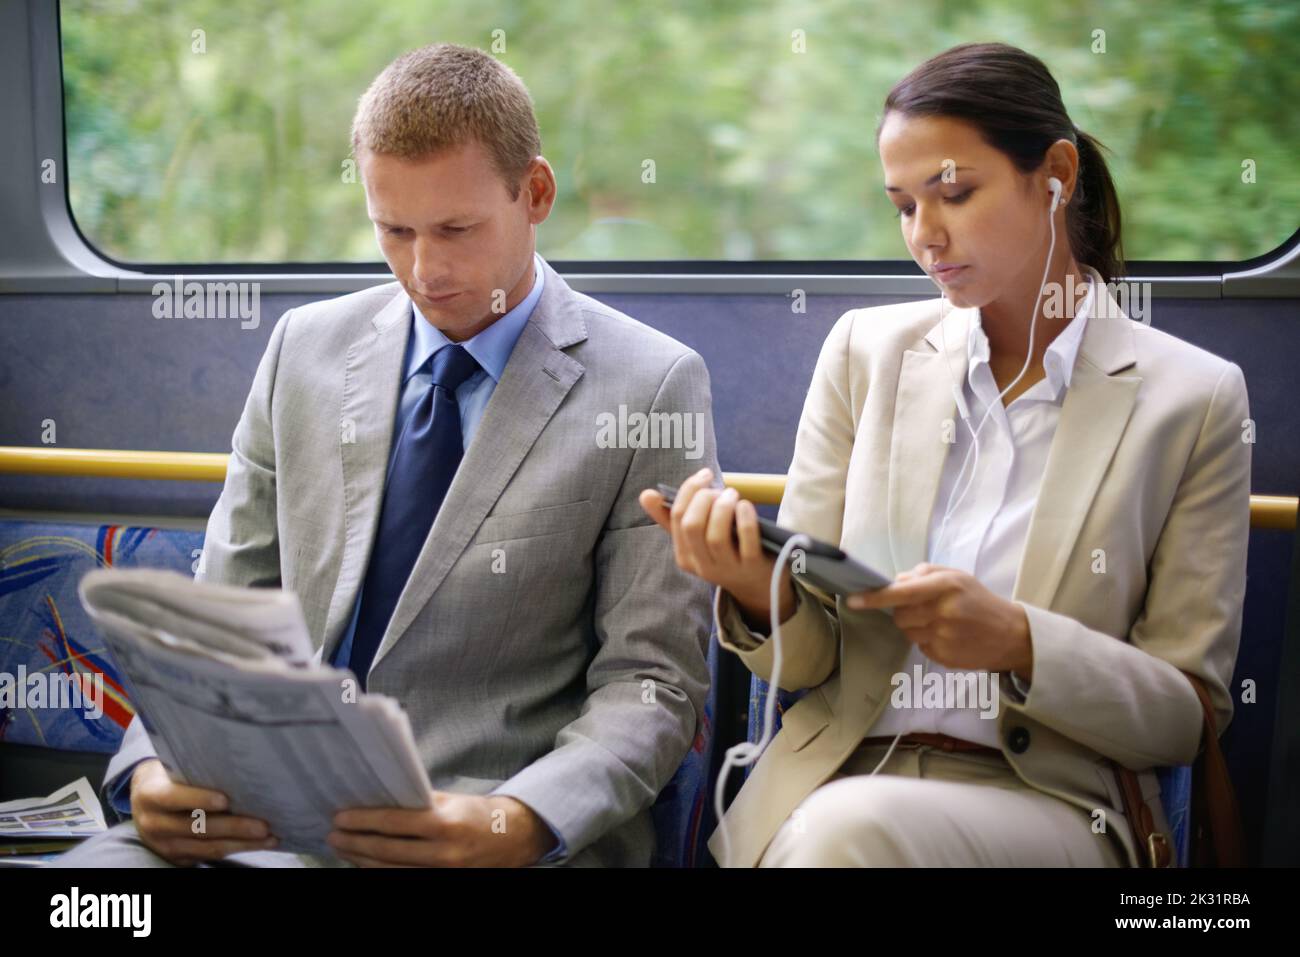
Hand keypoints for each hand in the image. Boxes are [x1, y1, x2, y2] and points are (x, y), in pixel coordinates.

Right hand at [129, 758, 277, 865]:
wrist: (142, 802)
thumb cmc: (168, 776)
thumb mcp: (170, 768)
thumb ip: (192, 768)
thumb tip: (237, 761)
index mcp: (151, 796)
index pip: (174, 798)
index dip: (199, 799)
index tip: (226, 800)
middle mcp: (154, 824)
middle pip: (198, 828)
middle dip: (234, 827)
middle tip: (263, 825)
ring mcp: (166, 845)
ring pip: (208, 847)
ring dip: (242, 844)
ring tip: (270, 837)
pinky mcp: (178, 858)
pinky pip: (211, 855)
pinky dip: (237, 849)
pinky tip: (259, 843)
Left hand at [327, 792, 554, 866]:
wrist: (513, 839)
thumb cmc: (479, 814)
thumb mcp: (451, 800)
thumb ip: (419, 802)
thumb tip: (381, 799)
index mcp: (445, 824)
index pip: (393, 822)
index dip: (363, 820)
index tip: (340, 817)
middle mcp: (442, 852)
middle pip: (386, 850)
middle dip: (354, 843)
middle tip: (333, 835)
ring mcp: (442, 873)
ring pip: (390, 870)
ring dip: (361, 860)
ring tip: (343, 849)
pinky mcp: (441, 882)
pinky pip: (403, 879)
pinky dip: (381, 871)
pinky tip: (366, 863)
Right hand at [638, 467, 793, 626]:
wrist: (757, 584)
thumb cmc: (725, 551)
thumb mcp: (697, 541)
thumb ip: (672, 518)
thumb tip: (645, 495)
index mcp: (684, 556)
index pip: (676, 517)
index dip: (689, 490)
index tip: (704, 475)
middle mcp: (702, 566)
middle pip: (692, 526)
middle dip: (704, 499)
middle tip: (719, 490)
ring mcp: (728, 569)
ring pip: (716, 536)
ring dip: (724, 507)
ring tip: (733, 495)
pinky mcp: (752, 567)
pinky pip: (746, 540)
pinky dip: (745, 518)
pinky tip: (745, 506)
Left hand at [846, 563, 1032, 677]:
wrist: (1010, 635)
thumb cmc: (978, 600)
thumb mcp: (956, 576)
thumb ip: (923, 574)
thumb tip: (894, 582)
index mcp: (946, 587)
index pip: (902, 592)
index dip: (875, 597)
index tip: (853, 599)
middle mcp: (943, 612)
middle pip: (899, 614)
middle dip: (902, 610)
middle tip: (922, 607)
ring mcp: (943, 637)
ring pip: (906, 631)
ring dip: (914, 625)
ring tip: (938, 621)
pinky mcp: (943, 657)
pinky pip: (919, 646)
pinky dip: (925, 639)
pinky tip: (946, 635)